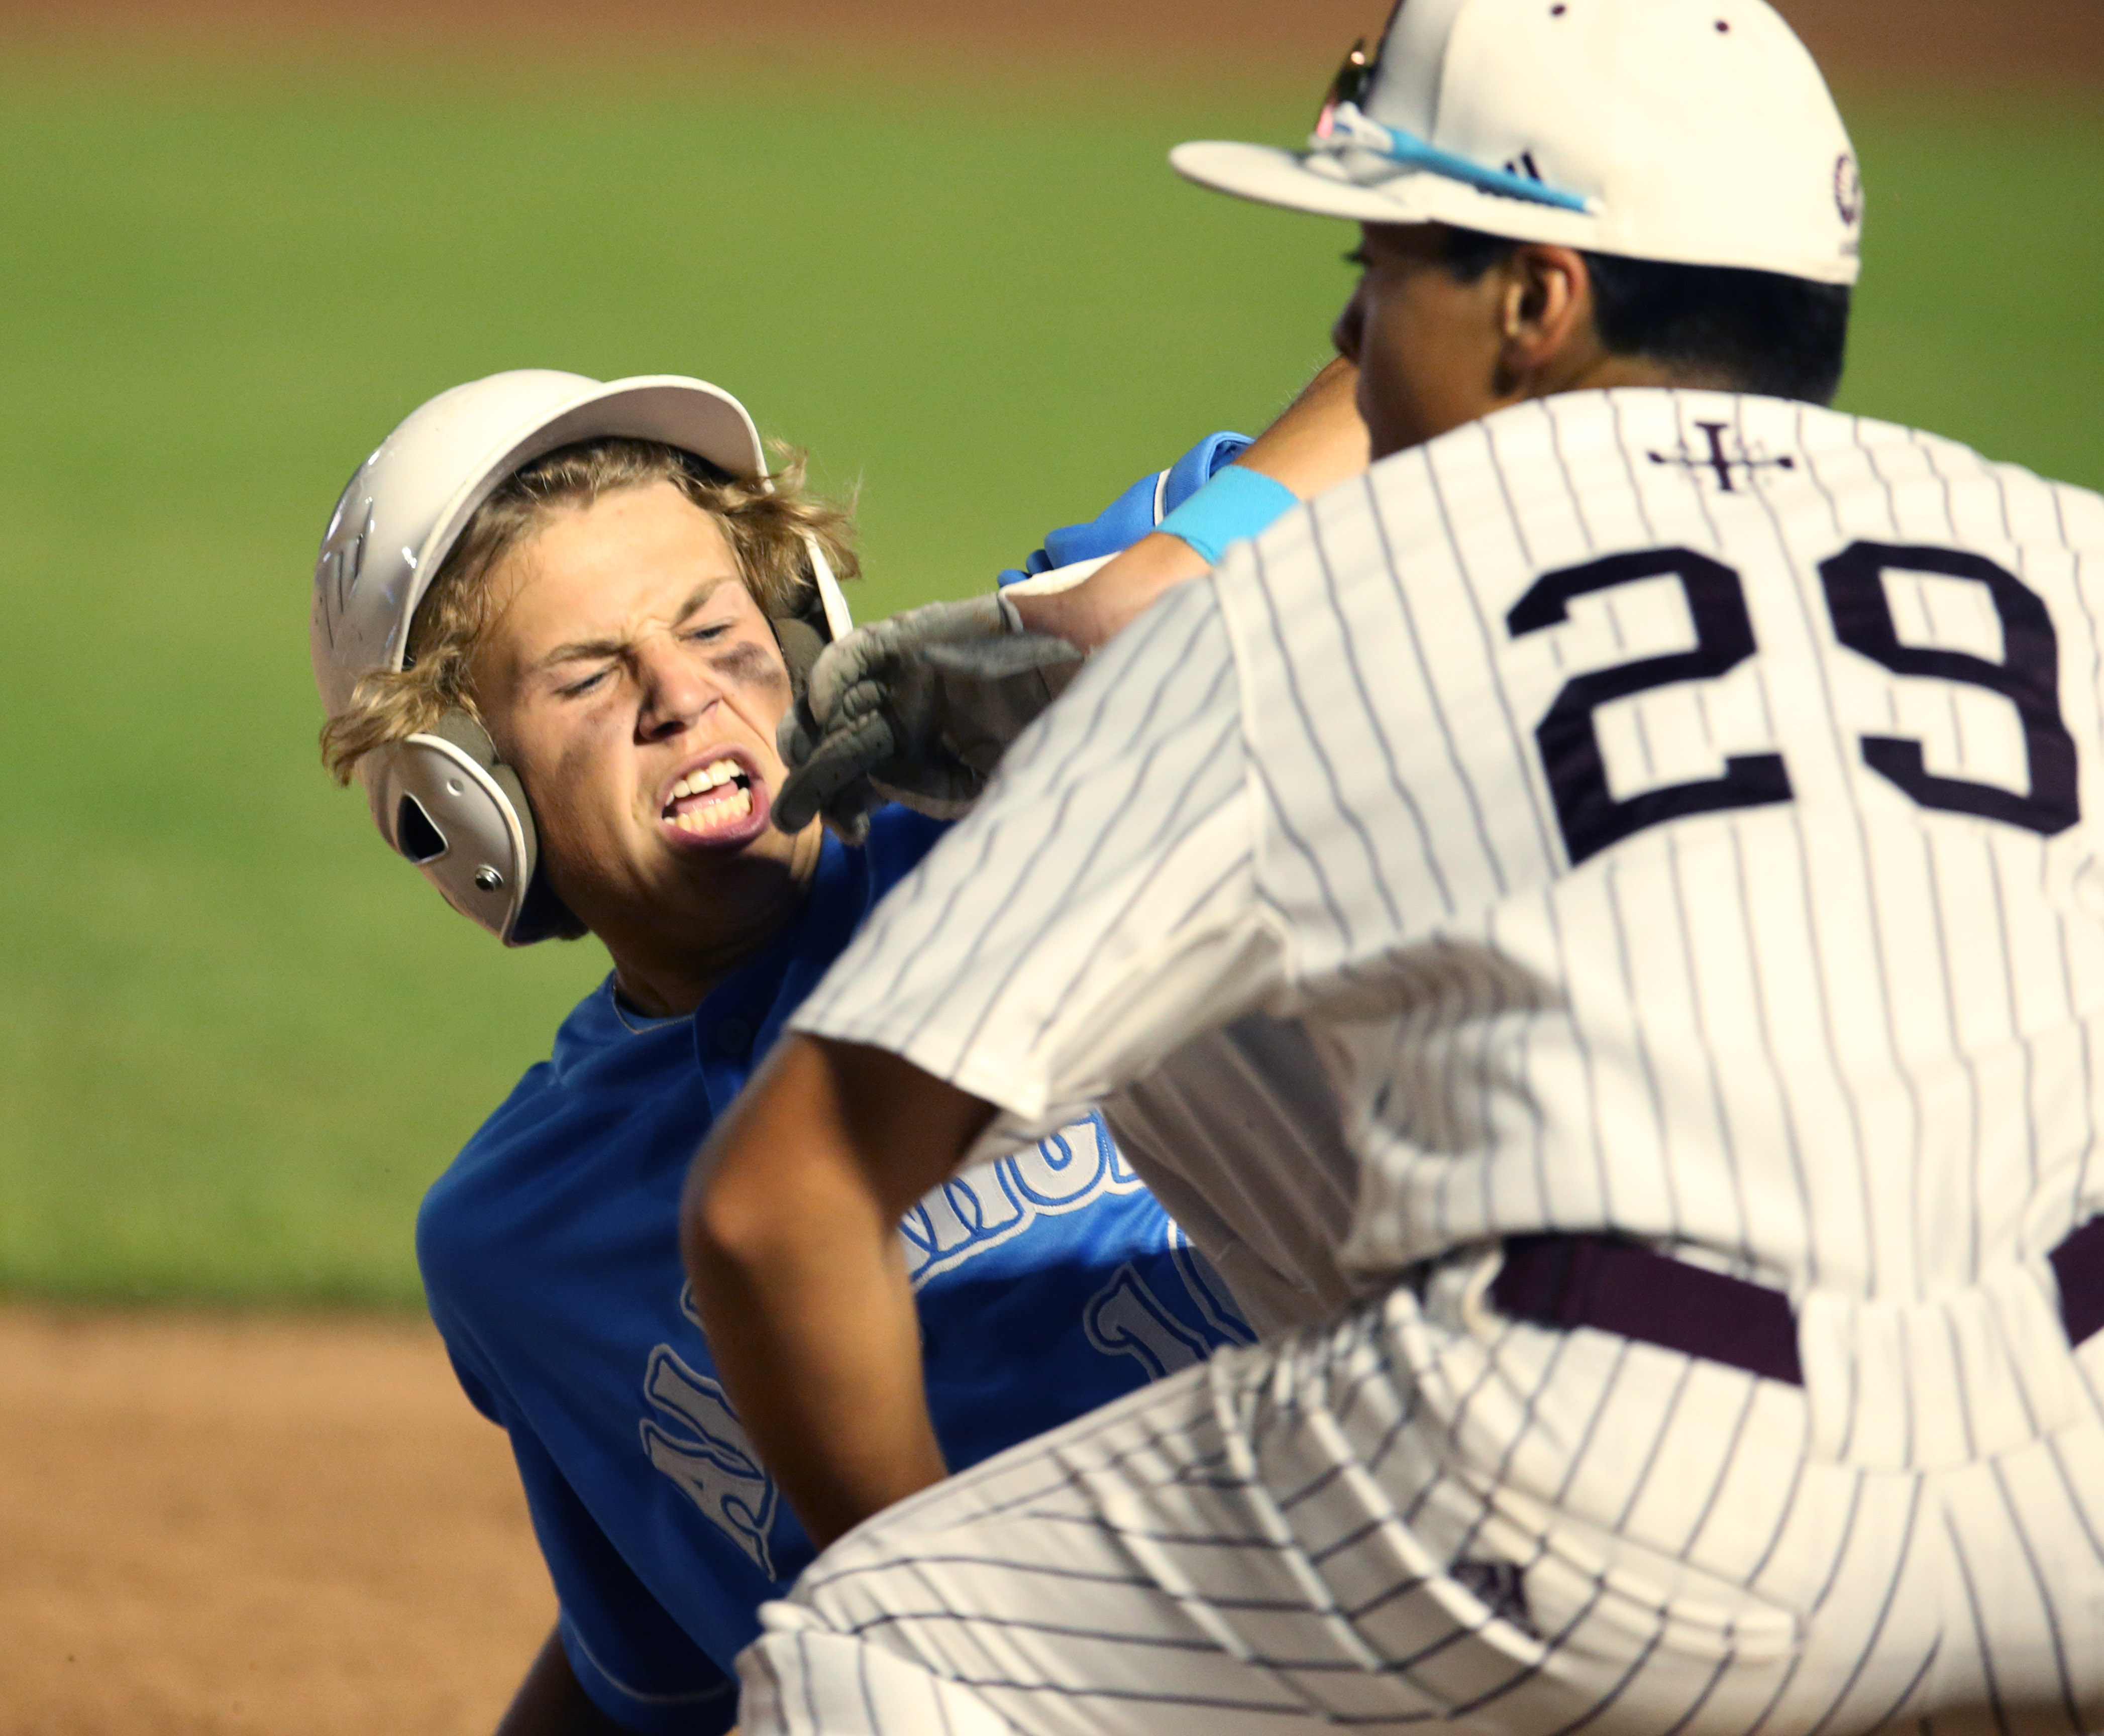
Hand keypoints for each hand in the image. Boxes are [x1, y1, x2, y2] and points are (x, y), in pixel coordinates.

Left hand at [775, 595, 1081, 835]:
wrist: (1073, 661)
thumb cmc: (1038, 725)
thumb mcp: (984, 781)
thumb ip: (929, 790)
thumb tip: (875, 781)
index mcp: (914, 753)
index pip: (859, 784)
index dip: (845, 811)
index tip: (853, 836)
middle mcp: (896, 715)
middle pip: (833, 750)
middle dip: (810, 787)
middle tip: (793, 818)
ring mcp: (893, 678)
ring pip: (827, 708)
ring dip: (808, 739)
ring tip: (806, 766)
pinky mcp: (898, 640)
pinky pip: (847, 659)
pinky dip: (827, 681)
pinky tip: (825, 710)